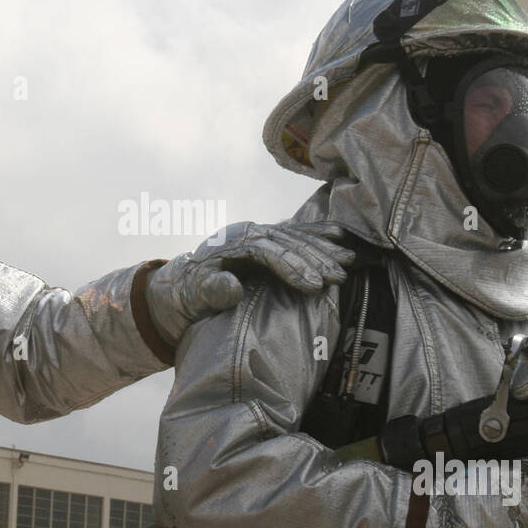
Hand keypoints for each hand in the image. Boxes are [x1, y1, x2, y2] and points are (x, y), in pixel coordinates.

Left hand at [144, 221, 353, 345]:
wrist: (179, 286)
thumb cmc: (186, 295)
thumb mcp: (193, 296)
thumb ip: (210, 291)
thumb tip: (233, 287)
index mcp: (232, 242)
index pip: (268, 251)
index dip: (292, 267)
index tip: (314, 285)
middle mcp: (248, 232)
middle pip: (287, 241)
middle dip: (315, 259)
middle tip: (338, 278)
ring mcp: (258, 233)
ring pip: (296, 236)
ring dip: (323, 248)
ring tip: (348, 262)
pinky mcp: (266, 240)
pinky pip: (296, 234)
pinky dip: (318, 234)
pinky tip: (340, 236)